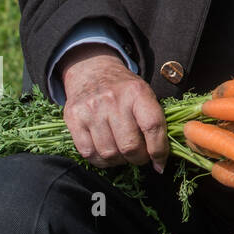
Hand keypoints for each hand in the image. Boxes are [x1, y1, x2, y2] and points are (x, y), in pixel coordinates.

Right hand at [59, 44, 168, 171]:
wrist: (92, 71)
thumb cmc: (124, 89)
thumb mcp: (144, 94)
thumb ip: (153, 120)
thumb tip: (160, 158)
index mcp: (137, 92)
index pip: (153, 126)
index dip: (159, 150)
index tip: (160, 162)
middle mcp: (113, 100)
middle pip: (130, 145)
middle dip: (139, 159)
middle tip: (140, 157)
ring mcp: (91, 110)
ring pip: (109, 153)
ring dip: (120, 161)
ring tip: (123, 155)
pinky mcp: (73, 119)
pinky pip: (88, 153)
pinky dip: (101, 161)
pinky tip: (107, 155)